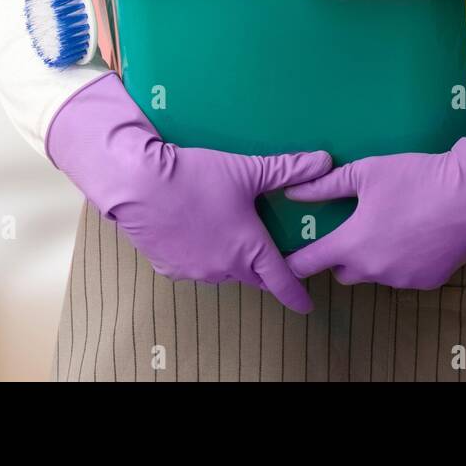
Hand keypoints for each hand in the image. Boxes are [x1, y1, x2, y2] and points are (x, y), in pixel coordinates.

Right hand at [46, 74, 331, 312]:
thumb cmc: (198, 177)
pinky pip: (195, 267)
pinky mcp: (169, 269)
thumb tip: (325, 161)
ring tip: (229, 235)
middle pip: (252, 276)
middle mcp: (224, 268)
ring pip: (223, 272)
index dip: (296, 294)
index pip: (281, 281)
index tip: (306, 304)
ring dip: (231, 260)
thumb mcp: (248, 171)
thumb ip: (288, 169)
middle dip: (264, 271)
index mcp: (249, 249)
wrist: (140, 183)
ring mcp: (195, 272)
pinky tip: (196, 234)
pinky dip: (202, 255)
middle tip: (270, 259)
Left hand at [285, 129, 465, 288]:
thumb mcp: (366, 174)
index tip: (284, 262)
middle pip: (342, 272)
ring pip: (375, 273)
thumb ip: (325, 186)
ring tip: (392, 225)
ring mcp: (401, 280)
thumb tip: (292, 193)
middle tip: (353, 227)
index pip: (307, 264)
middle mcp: (372, 270)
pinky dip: (402, 260)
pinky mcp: (427, 282)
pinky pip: (402, 274)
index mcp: (351, 245)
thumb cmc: (415, 178)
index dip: (292, 262)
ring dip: (374, 257)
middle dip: (341, 255)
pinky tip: (417, 235)